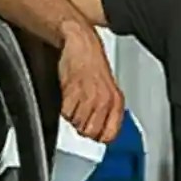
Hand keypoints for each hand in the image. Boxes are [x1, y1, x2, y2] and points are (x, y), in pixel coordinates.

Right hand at [57, 23, 124, 142]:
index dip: (99, 136)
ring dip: (72, 116)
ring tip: (75, 100)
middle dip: (82, 126)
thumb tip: (101, 132)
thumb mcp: (107, 89)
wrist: (81, 44)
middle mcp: (105, 101)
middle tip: (80, 113)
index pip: (110, 134)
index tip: (94, 133)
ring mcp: (90, 97)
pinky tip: (68, 95)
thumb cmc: (92, 64)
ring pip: (76, 124)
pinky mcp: (73, 92)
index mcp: (116, 101)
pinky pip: (65, 113)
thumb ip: (106, 111)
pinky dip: (63, 107)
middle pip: (90, 132)